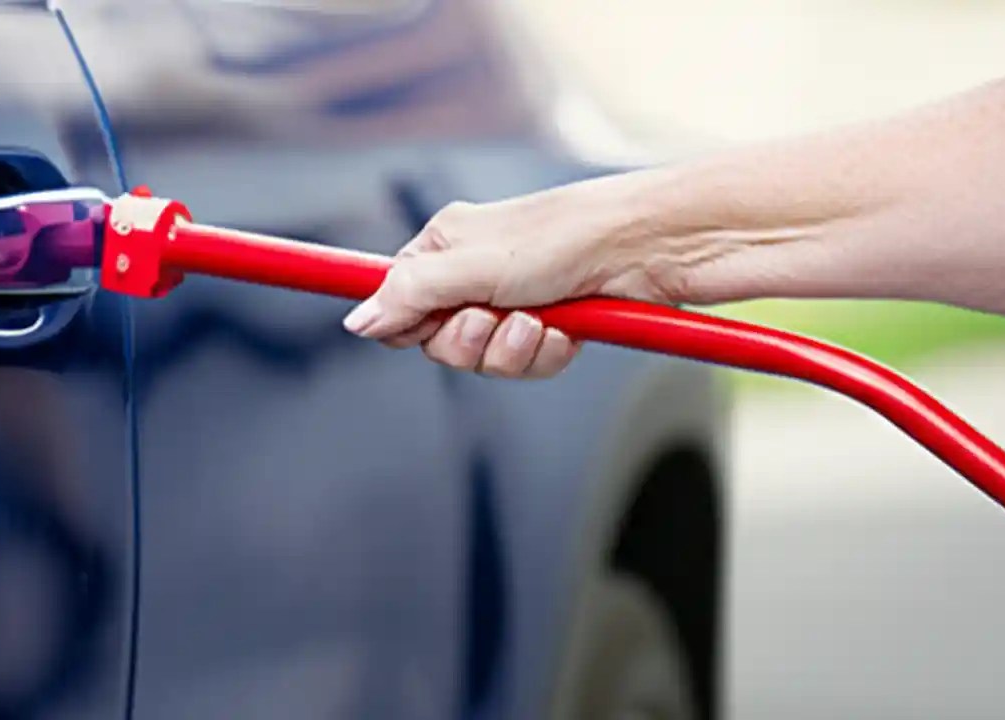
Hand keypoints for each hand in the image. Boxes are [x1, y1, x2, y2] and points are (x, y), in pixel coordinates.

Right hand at [342, 181, 669, 377]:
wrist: (648, 248)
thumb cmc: (564, 238)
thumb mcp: (474, 265)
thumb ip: (411, 295)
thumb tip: (357, 321)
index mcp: (447, 245)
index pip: (397, 298)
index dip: (406, 322)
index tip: (421, 326)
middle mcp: (476, 273)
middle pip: (437, 340)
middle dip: (467, 341)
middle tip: (491, 317)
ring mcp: (515, 302)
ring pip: (483, 360)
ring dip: (509, 350)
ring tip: (537, 322)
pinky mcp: (552, 326)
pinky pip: (526, 366)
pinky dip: (543, 356)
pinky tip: (564, 332)